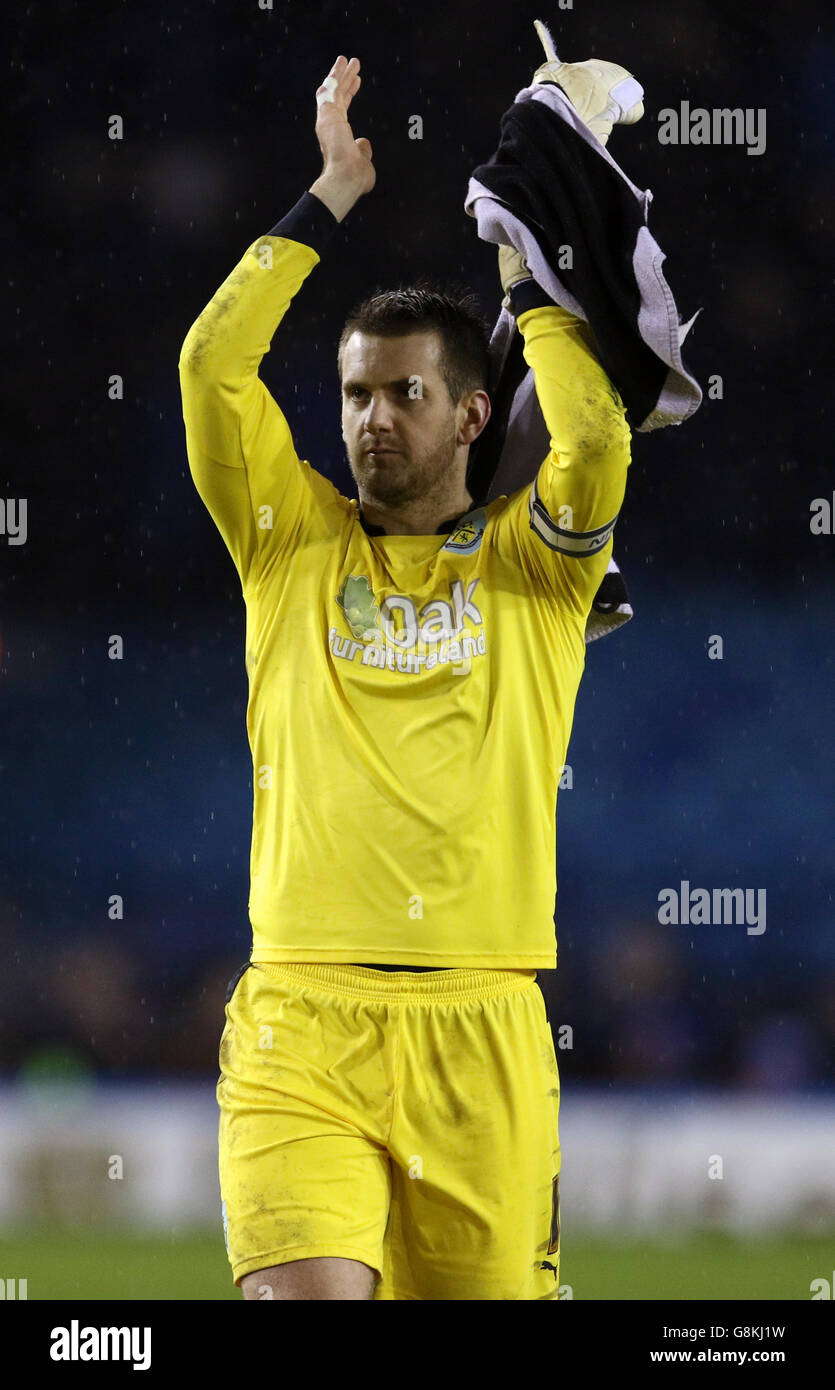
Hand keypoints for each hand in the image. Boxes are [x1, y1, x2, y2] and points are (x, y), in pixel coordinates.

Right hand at [309, 55, 375, 219]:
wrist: (345, 179)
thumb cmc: (354, 178)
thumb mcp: (363, 161)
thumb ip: (363, 150)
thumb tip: (364, 142)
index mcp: (337, 136)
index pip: (343, 109)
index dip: (350, 94)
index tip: (357, 82)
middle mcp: (329, 125)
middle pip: (337, 96)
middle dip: (344, 79)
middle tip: (351, 64)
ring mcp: (327, 119)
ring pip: (334, 89)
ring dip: (341, 73)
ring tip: (348, 59)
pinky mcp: (327, 113)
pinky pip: (332, 89)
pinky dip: (337, 75)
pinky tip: (343, 63)